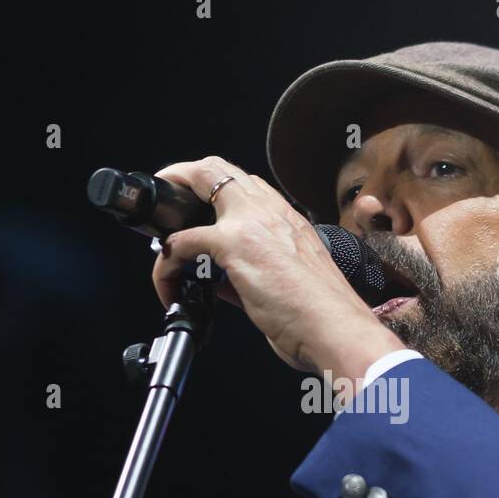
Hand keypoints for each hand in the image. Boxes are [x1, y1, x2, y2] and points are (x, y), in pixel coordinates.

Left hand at [149, 156, 404, 381]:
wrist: (337, 329)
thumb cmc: (324, 316)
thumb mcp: (291, 283)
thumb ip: (252, 275)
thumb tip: (221, 283)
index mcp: (288, 220)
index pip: (244, 184)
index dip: (213, 190)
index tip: (196, 210)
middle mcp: (270, 211)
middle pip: (216, 168)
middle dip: (181, 178)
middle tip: (164, 204)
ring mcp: (251, 223)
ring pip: (197, 182)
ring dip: (170, 209)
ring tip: (160, 242)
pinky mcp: (234, 244)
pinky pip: (181, 242)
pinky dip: (166, 263)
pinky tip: (169, 283)